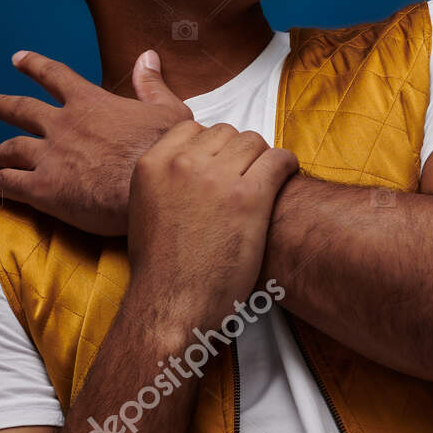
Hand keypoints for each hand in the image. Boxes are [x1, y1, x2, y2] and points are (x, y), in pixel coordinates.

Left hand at [0, 50, 191, 235]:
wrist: (151, 188)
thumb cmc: (164, 150)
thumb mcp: (168, 110)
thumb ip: (151, 84)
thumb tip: (147, 57)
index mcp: (90, 103)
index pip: (55, 75)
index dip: (34, 65)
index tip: (17, 59)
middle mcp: (62, 125)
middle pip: (22, 110)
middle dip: (3, 105)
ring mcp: (48, 156)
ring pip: (11, 147)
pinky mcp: (42, 188)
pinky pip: (7, 183)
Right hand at [125, 120, 298, 322]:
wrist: (172, 305)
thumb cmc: (161, 268)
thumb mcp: (145, 209)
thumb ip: (165, 180)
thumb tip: (189, 165)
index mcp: (152, 164)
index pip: (193, 127)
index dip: (213, 145)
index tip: (223, 163)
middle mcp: (182, 163)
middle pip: (227, 132)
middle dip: (240, 152)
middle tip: (248, 176)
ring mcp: (216, 178)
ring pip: (254, 142)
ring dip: (262, 159)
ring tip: (267, 181)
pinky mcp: (249, 197)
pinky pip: (278, 160)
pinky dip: (287, 166)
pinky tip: (287, 178)